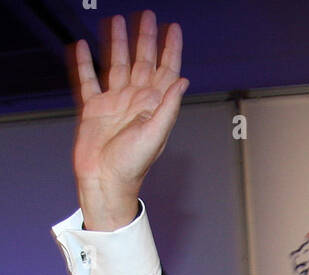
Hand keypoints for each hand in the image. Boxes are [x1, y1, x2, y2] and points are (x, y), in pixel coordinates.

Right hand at [70, 11, 186, 229]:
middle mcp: (135, 100)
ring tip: (117, 21)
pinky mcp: (93, 109)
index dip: (170, 49)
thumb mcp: (155, 135)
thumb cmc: (132, 166)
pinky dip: (85, 64)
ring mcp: (114, 103)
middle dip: (145, 38)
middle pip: (142, 61)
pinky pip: (88, 80)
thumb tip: (182, 81)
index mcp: (153, 106)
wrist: (105, 181)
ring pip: (117, 65)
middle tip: (147, 15)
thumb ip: (168, 107)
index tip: (174, 29)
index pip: (165, 71)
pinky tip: (83, 47)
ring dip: (118, 43)